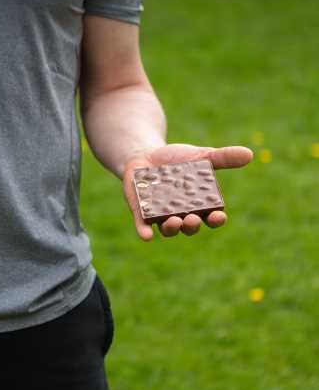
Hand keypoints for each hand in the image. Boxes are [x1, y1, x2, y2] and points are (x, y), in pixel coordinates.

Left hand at [122, 143, 252, 240]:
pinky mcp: (141, 212)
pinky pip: (143, 225)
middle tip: (192, 218)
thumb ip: (223, 157)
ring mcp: (160, 214)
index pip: (211, 217)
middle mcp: (181, 213)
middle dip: (192, 225)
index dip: (216, 220)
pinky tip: (147, 235)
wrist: (145, 155)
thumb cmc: (177, 159)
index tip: (218, 216)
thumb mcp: (201, 156)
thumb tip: (249, 154)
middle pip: (190, 226)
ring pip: (168, 229)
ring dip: (172, 229)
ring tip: (174, 222)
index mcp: (199, 205)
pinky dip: (145, 231)